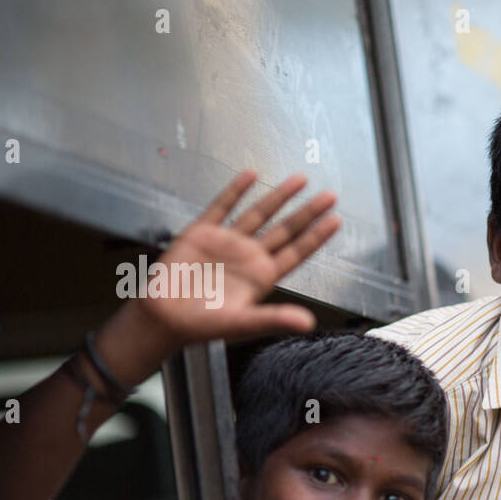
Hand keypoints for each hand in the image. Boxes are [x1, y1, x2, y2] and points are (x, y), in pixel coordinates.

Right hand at [134, 171, 336, 349]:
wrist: (164, 318)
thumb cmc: (203, 325)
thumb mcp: (242, 323)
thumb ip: (275, 319)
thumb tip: (308, 323)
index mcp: (263, 277)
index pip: (297, 252)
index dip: (317, 236)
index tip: (336, 220)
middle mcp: (250, 257)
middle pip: (286, 230)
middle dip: (308, 212)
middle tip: (330, 196)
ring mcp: (228, 243)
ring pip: (260, 214)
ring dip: (279, 196)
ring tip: (301, 180)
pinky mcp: (203, 233)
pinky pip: (222, 206)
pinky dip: (236, 190)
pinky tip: (251, 174)